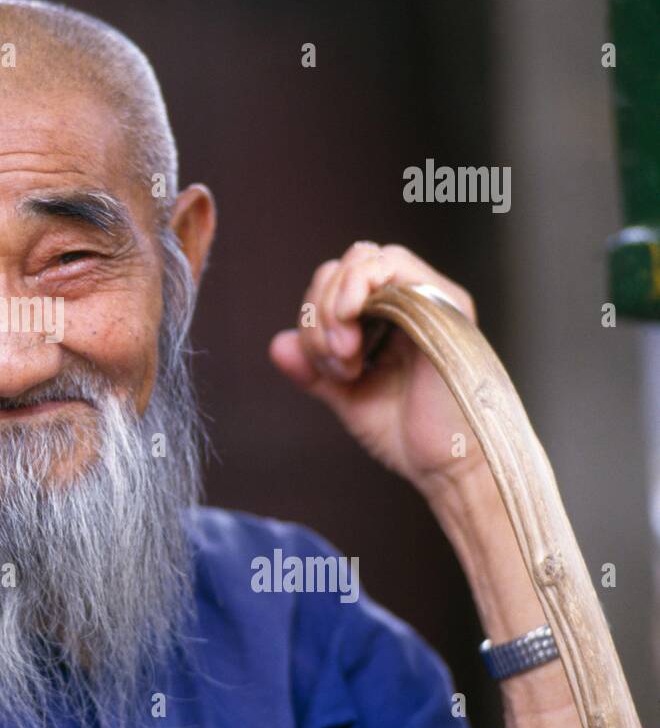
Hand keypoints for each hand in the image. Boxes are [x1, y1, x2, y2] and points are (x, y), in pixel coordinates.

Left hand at [268, 242, 482, 494]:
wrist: (450, 467)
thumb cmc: (409, 436)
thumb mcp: (348, 396)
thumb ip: (313, 369)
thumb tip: (277, 343)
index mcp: (392, 320)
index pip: (337, 283)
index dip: (314, 316)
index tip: (325, 369)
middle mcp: (413, 301)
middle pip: (345, 266)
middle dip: (320, 312)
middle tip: (335, 363)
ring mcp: (431, 298)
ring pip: (363, 259)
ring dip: (336, 305)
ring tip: (345, 357)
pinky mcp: (446, 303)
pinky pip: (392, 265)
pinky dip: (357, 290)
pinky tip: (351, 336)